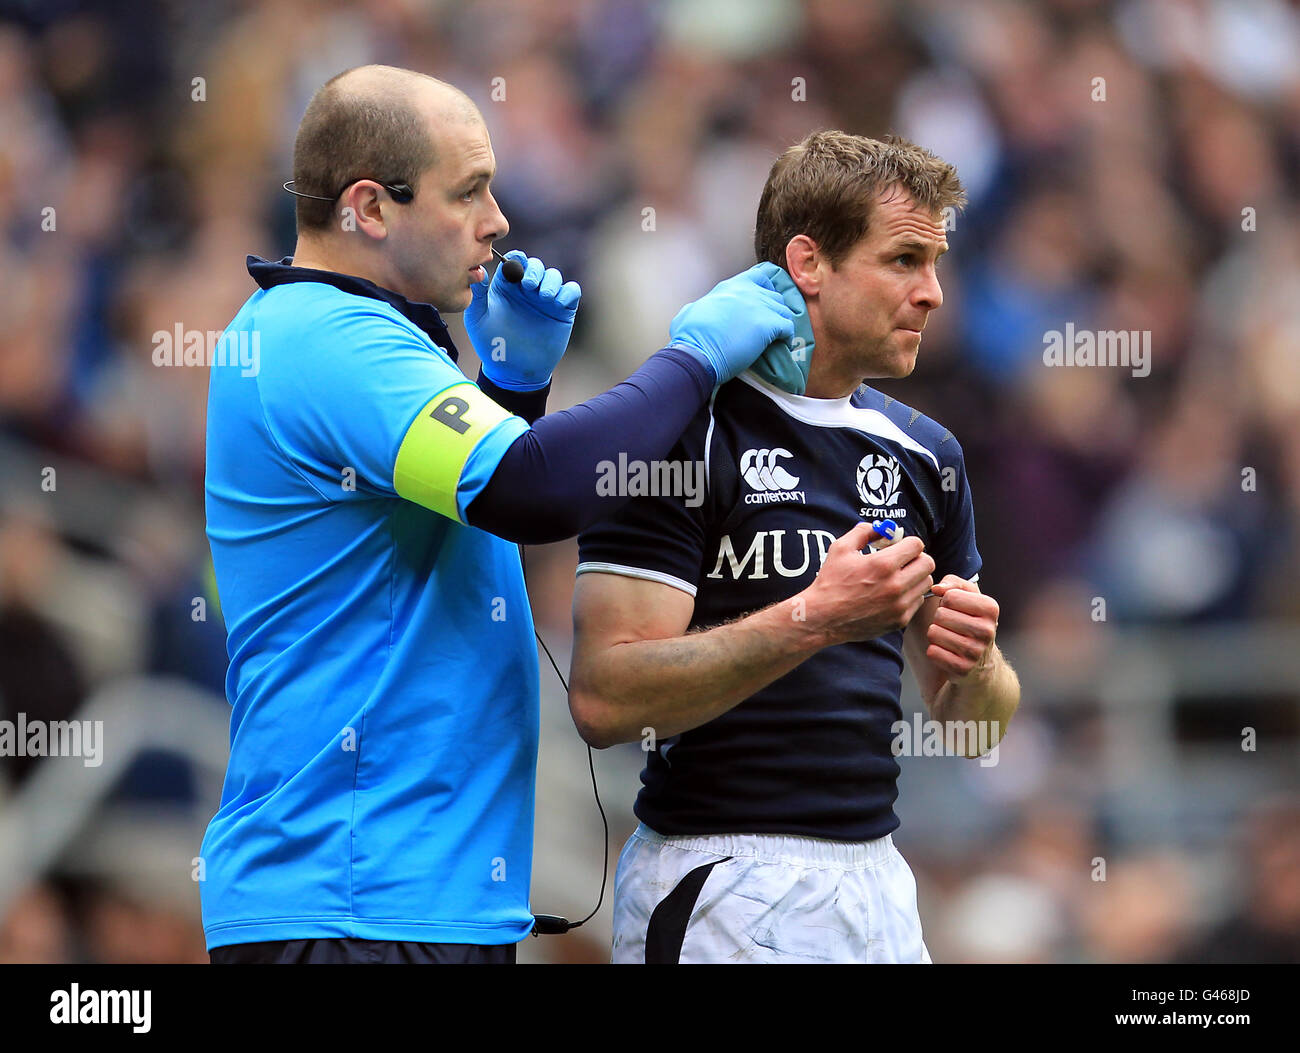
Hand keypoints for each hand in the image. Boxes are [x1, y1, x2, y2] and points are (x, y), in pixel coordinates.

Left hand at [466, 250, 580, 390]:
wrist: (514, 372)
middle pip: (536, 265)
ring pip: (554, 276)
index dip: (517, 259)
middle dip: (535, 270)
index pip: (514, 261)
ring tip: (544, 297)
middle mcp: (527, 290)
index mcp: (507, 287)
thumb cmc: (493, 346)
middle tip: (529, 285)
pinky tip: (557, 304)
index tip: (515, 266)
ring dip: (551, 281)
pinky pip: (571, 291)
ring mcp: (546, 300)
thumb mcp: (478, 320)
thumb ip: (478, 295)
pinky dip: (567, 292)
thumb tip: (479, 271)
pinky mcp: (562, 311)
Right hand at [667, 264, 795, 384]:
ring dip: (782, 323)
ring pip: (784, 310)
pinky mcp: (769, 325)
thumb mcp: (690, 311)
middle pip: (774, 295)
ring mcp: (760, 307)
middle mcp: (748, 292)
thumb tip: (696, 310)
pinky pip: (788, 328)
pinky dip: (787, 336)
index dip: (765, 287)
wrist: (697, 353)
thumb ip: (701, 306)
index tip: (764, 300)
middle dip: (774, 309)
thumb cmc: (688, 335)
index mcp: (730, 287)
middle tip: (771, 323)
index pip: (759, 276)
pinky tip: (782, 344)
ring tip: (778, 336)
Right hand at [799, 522, 934, 645]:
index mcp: (883, 564)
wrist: (823, 618)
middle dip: (916, 558)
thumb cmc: (830, 582)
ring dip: (915, 577)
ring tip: (898, 578)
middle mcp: (896, 585)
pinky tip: (892, 594)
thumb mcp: (841, 549)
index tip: (899, 547)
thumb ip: (863, 532)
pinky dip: (910, 595)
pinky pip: (917, 601)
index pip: (917, 545)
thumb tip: (880, 528)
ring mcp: (899, 605)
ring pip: (925, 583)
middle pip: (928, 563)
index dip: (908, 542)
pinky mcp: (899, 620)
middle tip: (903, 561)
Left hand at [925, 576, 998, 682]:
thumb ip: (952, 582)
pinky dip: (934, 650)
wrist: (981, 662)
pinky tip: (946, 651)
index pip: (950, 596)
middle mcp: (987, 630)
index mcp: (990, 608)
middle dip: (939, 618)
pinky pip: (932, 652)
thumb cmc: (969, 621)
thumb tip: (937, 588)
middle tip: (950, 625)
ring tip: (948, 637)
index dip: (946, 602)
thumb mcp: (967, 596)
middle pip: (940, 615)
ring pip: (933, 632)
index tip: (956, 610)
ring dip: (935, 634)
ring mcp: (976, 651)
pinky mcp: (963, 668)